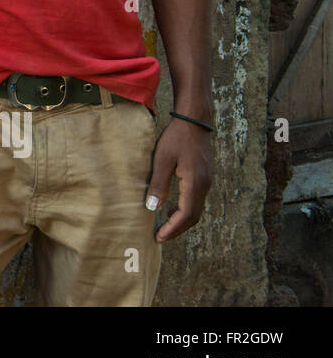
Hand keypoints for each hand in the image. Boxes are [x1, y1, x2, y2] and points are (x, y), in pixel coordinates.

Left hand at [146, 116, 212, 241]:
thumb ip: (158, 184)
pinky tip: (171, 206)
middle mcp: (204, 186)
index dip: (172, 228)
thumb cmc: (177, 137)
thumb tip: (151, 208)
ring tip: (163, 224)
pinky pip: (196, 200)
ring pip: (196, 209)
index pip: (186, 215)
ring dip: (181, 220)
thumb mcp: (162, 159)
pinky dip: (185, 209)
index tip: (159, 237)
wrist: (195, 120)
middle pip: (193, 217)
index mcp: (195, 183)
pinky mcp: (204, 177)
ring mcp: (207, 182)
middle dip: (177, 229)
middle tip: (160, 236)